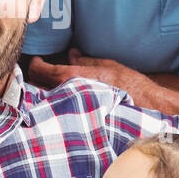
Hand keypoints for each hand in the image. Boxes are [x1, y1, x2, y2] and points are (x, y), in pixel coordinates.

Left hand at [28, 50, 172, 111]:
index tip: (37, 61)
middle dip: (31, 82)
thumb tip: (71, 54)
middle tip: (37, 75)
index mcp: (72, 77)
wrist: (147, 109)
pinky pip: (56, 114)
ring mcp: (70, 111)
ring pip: (42, 104)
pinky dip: (52, 108)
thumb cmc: (130, 86)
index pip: (39, 70)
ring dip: (40, 97)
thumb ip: (84, 61)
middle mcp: (67, 95)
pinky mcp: (76, 123)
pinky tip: (58, 104)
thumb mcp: (107, 66)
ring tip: (44, 90)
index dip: (34, 63)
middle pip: (34, 89)